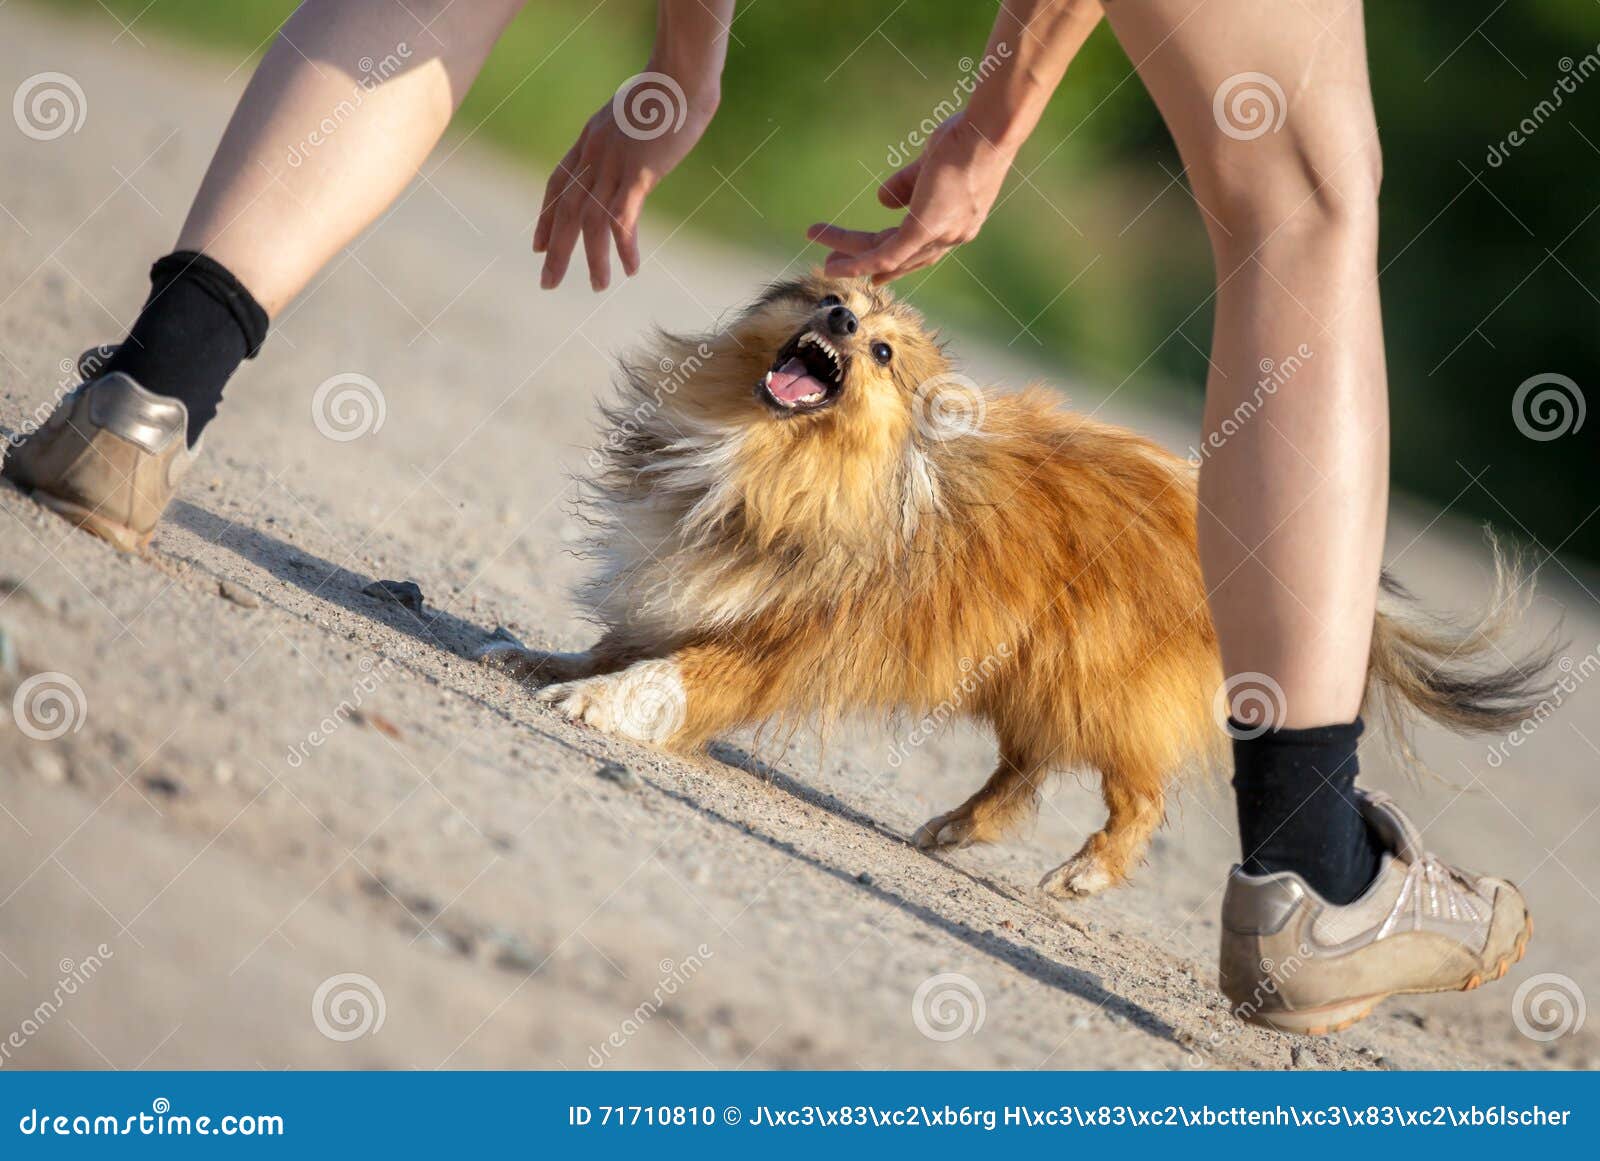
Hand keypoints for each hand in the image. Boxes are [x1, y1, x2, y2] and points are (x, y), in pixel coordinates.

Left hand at [535, 80, 716, 290]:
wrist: (680, 74)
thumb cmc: (667, 91)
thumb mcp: (633, 115)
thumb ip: (625, 136)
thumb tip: (633, 147)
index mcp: (589, 139)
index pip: (557, 184)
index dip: (545, 217)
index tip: (536, 244)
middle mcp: (593, 154)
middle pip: (565, 210)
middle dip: (555, 250)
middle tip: (547, 283)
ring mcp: (612, 163)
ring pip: (591, 221)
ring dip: (593, 258)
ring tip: (598, 286)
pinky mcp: (637, 172)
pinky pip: (622, 218)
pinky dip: (623, 247)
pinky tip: (630, 268)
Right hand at [806, 114, 1015, 283]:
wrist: (989, 129)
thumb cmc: (969, 135)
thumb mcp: (932, 162)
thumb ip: (908, 183)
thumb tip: (882, 199)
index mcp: (957, 221)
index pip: (922, 252)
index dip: (897, 264)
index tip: (875, 275)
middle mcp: (952, 236)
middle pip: (900, 258)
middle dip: (864, 262)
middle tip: (833, 265)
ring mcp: (941, 235)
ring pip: (887, 256)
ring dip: (852, 258)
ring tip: (824, 261)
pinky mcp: (925, 228)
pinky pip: (885, 254)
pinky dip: (857, 262)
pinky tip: (834, 265)